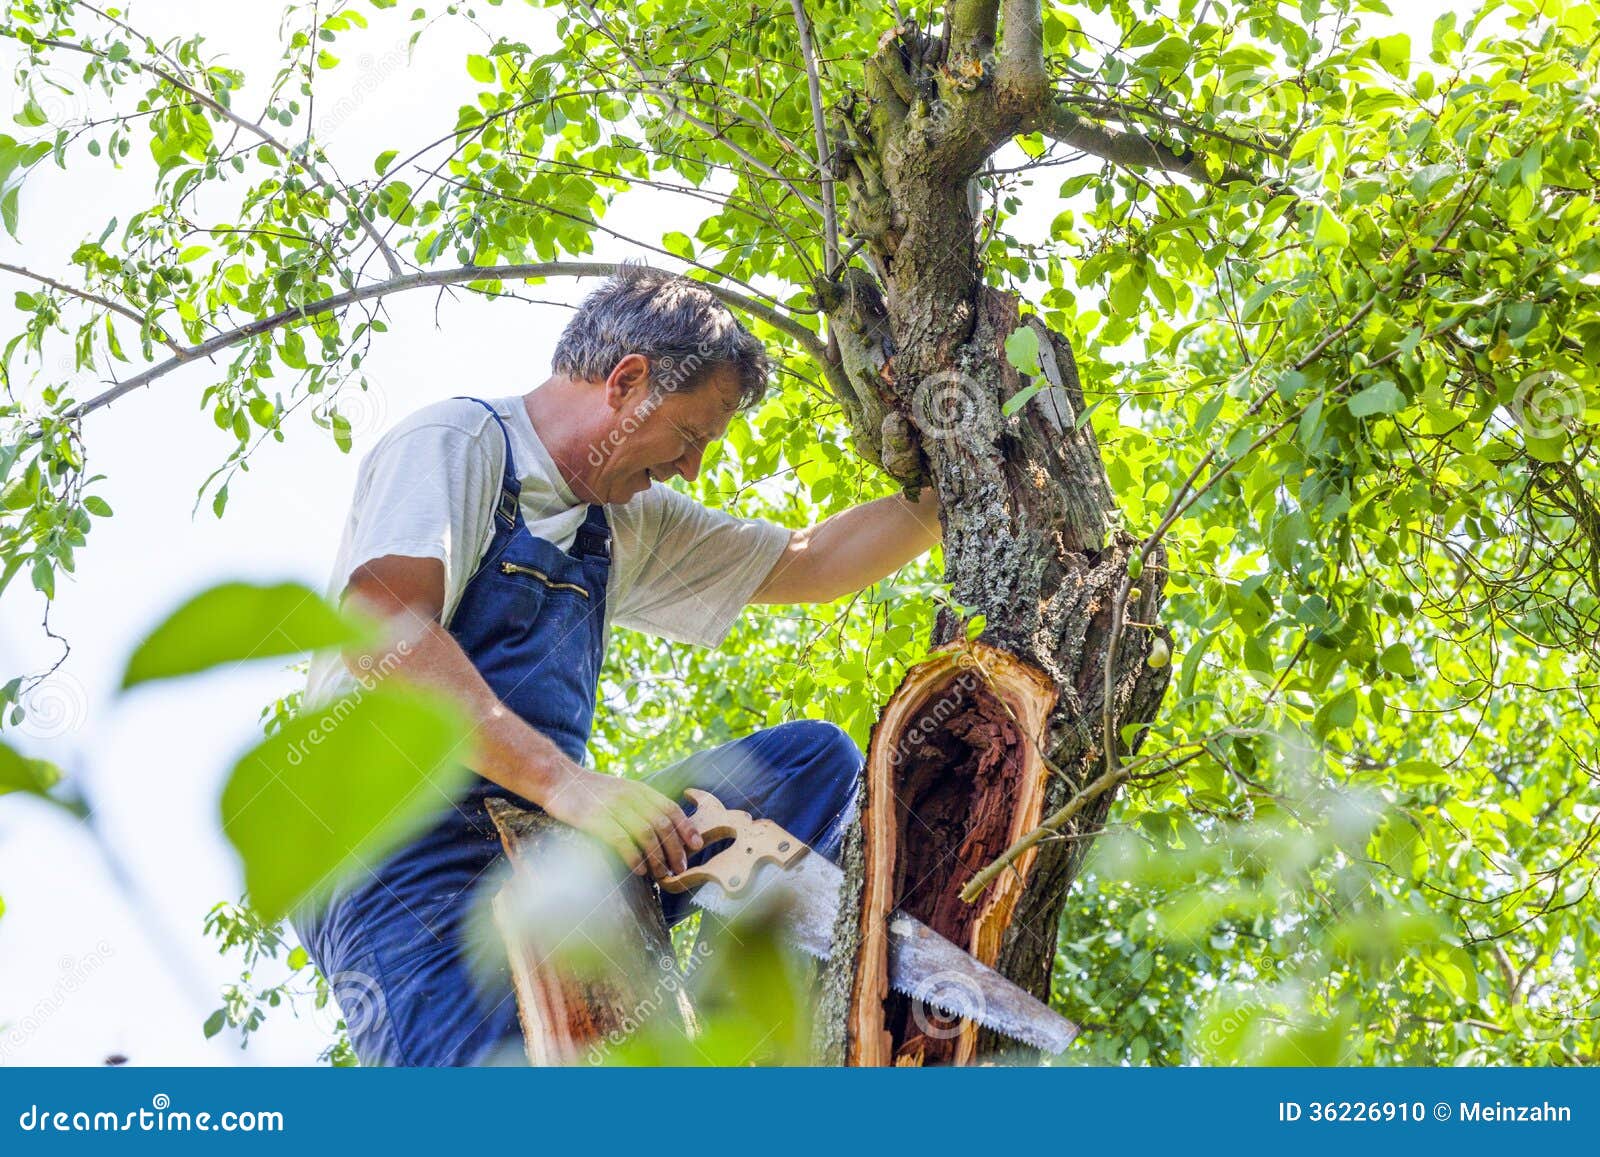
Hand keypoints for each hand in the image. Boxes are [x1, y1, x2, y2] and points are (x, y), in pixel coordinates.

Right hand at [542, 768, 704, 879]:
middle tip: (680, 868)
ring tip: (662, 874)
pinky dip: (634, 858)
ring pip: (646, 834)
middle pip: (662, 824)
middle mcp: (630, 796)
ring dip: (658, 857)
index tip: (696, 846)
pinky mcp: (595, 819)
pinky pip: (621, 841)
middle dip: (675, 849)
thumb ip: (641, 804)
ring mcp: (613, 806)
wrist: (558, 779)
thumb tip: (663, 829)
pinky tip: (640, 871)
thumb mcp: (621, 790)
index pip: (671, 808)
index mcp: (639, 789)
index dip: (686, 827)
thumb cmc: (590, 791)